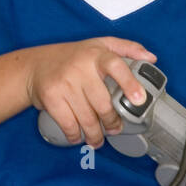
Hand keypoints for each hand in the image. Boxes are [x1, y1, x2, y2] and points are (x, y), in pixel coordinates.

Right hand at [25, 37, 157, 149]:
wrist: (34, 65)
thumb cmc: (72, 57)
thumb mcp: (99, 45)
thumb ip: (126, 48)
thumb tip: (151, 59)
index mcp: (96, 54)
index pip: (115, 65)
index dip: (129, 82)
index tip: (139, 99)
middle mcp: (80, 67)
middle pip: (102, 103)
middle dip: (111, 122)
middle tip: (114, 128)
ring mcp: (64, 83)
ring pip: (86, 118)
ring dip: (94, 134)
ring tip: (97, 140)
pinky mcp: (51, 97)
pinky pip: (68, 123)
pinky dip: (75, 135)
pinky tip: (78, 137)